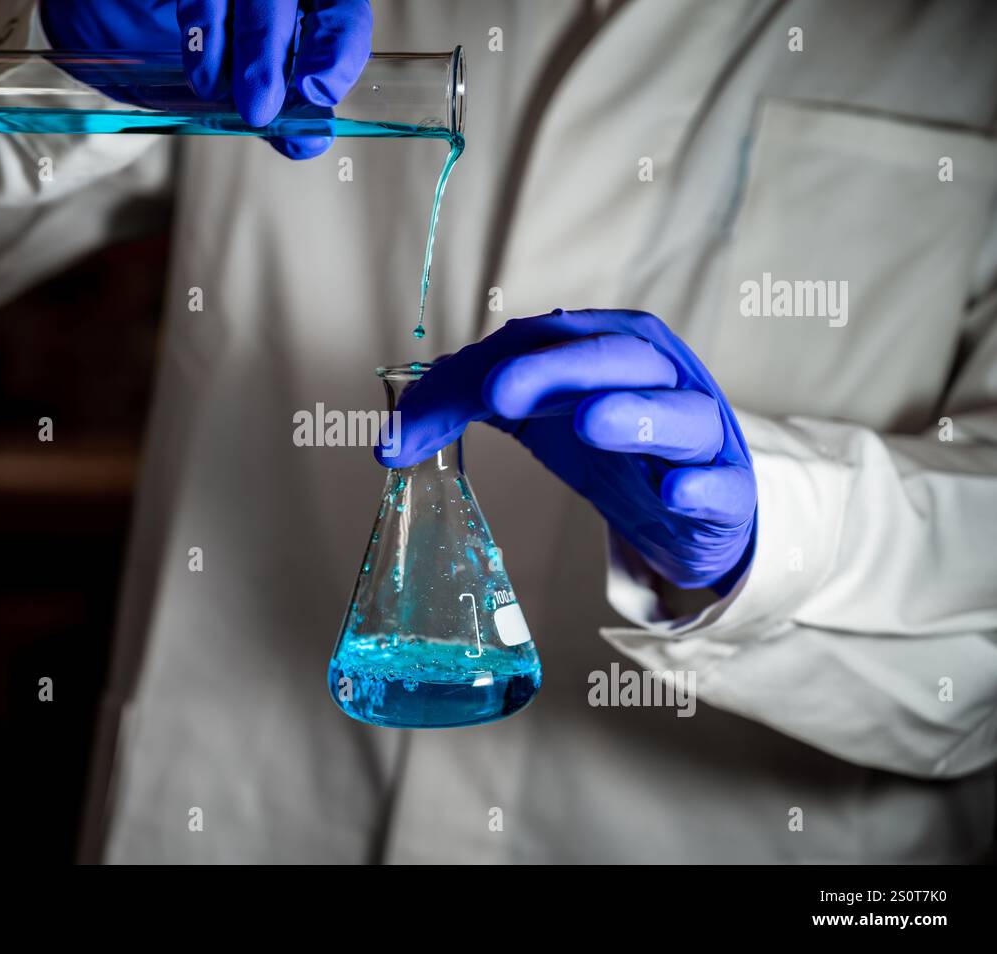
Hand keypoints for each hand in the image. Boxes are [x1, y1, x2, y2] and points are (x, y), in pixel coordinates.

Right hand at [40, 0, 372, 158]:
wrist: (124, 23)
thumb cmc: (208, 54)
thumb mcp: (248, 87)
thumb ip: (282, 113)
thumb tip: (309, 142)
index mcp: (306, 5)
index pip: (342, 12)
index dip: (339, 47)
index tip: (319, 90)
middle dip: (275, 53)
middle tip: (260, 107)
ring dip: (245, 46)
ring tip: (226, 96)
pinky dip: (204, 30)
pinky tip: (202, 74)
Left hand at [380, 309, 757, 590]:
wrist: (695, 505)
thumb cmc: (612, 446)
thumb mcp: (542, 415)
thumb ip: (470, 405)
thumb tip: (389, 438)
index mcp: (606, 345)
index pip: (541, 341)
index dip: (480, 375)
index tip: (422, 420)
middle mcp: (658, 376)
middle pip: (614, 358)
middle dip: (557, 369)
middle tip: (501, 392)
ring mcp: (698, 433)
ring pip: (677, 414)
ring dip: (635, 415)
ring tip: (591, 422)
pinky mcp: (725, 489)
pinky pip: (718, 484)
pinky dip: (697, 485)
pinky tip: (674, 491)